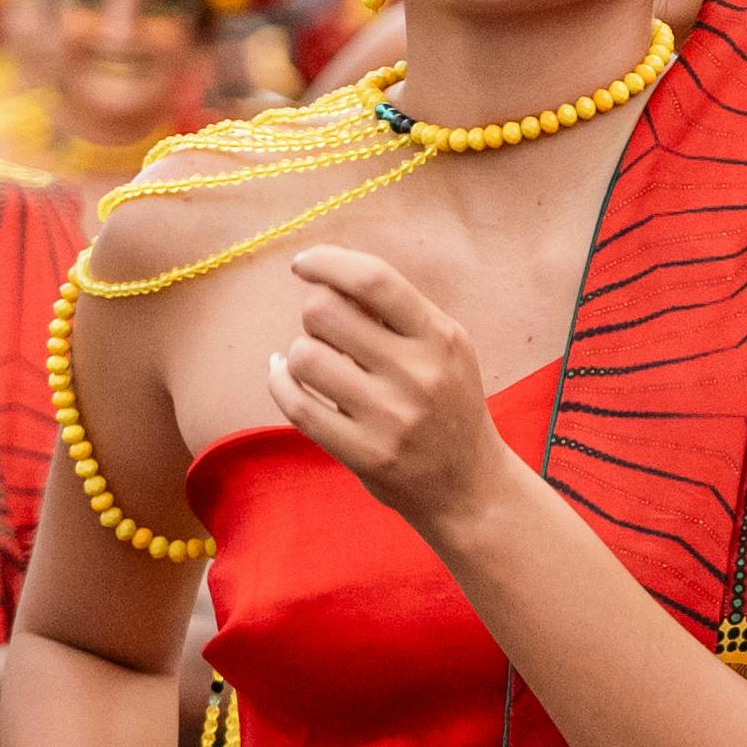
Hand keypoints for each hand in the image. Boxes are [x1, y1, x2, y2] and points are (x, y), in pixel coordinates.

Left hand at [267, 247, 507, 531]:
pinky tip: (283, 374)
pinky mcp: (364, 453)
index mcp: (441, 337)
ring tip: (317, 362)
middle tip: (327, 330)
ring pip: (304, 356)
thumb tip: (329, 270)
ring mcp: (391, 417)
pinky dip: (278, 381)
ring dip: (300, 352)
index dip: (327, 262)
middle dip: (313, 312)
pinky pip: (296, 404)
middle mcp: (419, 374)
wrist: (468, 484)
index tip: (304, 265)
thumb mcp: (445, 347)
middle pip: (325, 311)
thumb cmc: (446, 402)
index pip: (373, 280)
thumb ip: (396, 311)